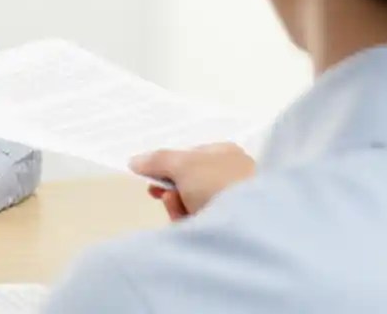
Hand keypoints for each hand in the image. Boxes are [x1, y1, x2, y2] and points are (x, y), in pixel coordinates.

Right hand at [130, 143, 255, 220]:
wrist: (251, 226)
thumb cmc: (220, 183)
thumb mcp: (184, 164)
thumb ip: (158, 161)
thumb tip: (136, 161)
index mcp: (227, 155)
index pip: (191, 157)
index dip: (168, 165)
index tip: (149, 175)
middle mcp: (232, 177)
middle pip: (189, 184)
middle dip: (171, 190)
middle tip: (157, 193)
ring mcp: (233, 205)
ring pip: (192, 206)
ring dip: (177, 207)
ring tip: (177, 207)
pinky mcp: (230, 230)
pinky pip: (200, 225)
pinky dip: (189, 223)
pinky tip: (188, 223)